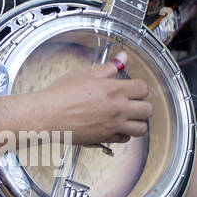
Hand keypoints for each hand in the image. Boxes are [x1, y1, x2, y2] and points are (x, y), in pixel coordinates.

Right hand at [35, 51, 151, 144]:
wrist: (48, 115)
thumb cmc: (61, 94)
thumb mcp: (85, 73)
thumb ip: (108, 67)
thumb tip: (122, 58)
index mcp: (114, 90)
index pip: (144, 89)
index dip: (140, 88)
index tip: (134, 88)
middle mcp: (118, 109)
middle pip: (147, 110)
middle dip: (142, 105)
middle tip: (133, 103)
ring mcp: (113, 126)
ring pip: (141, 128)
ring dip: (137, 121)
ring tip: (128, 116)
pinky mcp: (106, 138)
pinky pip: (125, 138)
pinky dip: (124, 133)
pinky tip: (115, 126)